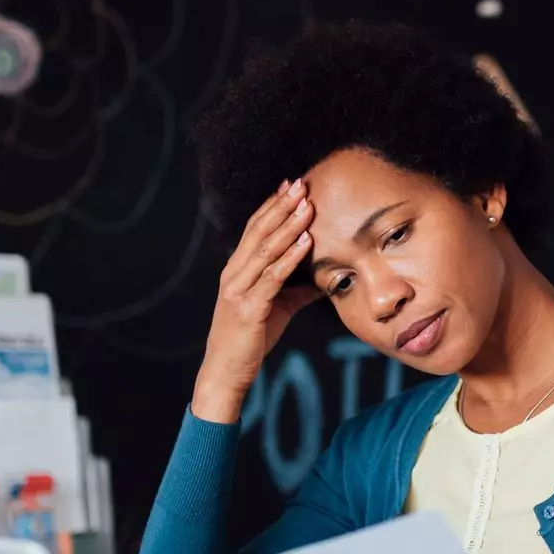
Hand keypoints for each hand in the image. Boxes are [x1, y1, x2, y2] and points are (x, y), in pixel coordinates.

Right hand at [192, 180, 319, 423]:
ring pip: (266, 249)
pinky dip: (290, 257)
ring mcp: (238, 289)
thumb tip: (327, 279)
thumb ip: (298, 289)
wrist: (227, 370)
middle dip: (282, 206)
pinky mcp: (248, 308)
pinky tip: (307, 241)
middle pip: (259, 231)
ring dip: (289, 225)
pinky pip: (272, 277)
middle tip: (302, 183)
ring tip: (308, 205)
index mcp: (237, 269)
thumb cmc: (252, 338)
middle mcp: (233, 274)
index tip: (292, 185)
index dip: (272, 205)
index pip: (255, 229)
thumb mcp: (279, 308)